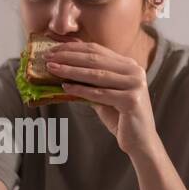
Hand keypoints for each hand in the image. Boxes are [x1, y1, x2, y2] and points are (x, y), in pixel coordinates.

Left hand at [46, 41, 159, 156]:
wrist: (140, 141)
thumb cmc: (120, 117)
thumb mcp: (103, 95)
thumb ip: (90, 82)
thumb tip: (62, 70)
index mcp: (128, 65)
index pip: (97, 50)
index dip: (74, 48)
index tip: (53, 49)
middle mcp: (134, 71)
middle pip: (95, 59)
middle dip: (69, 57)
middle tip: (48, 57)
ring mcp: (135, 85)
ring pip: (96, 75)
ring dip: (71, 71)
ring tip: (52, 69)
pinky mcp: (131, 100)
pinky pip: (100, 94)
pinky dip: (81, 90)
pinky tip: (65, 87)